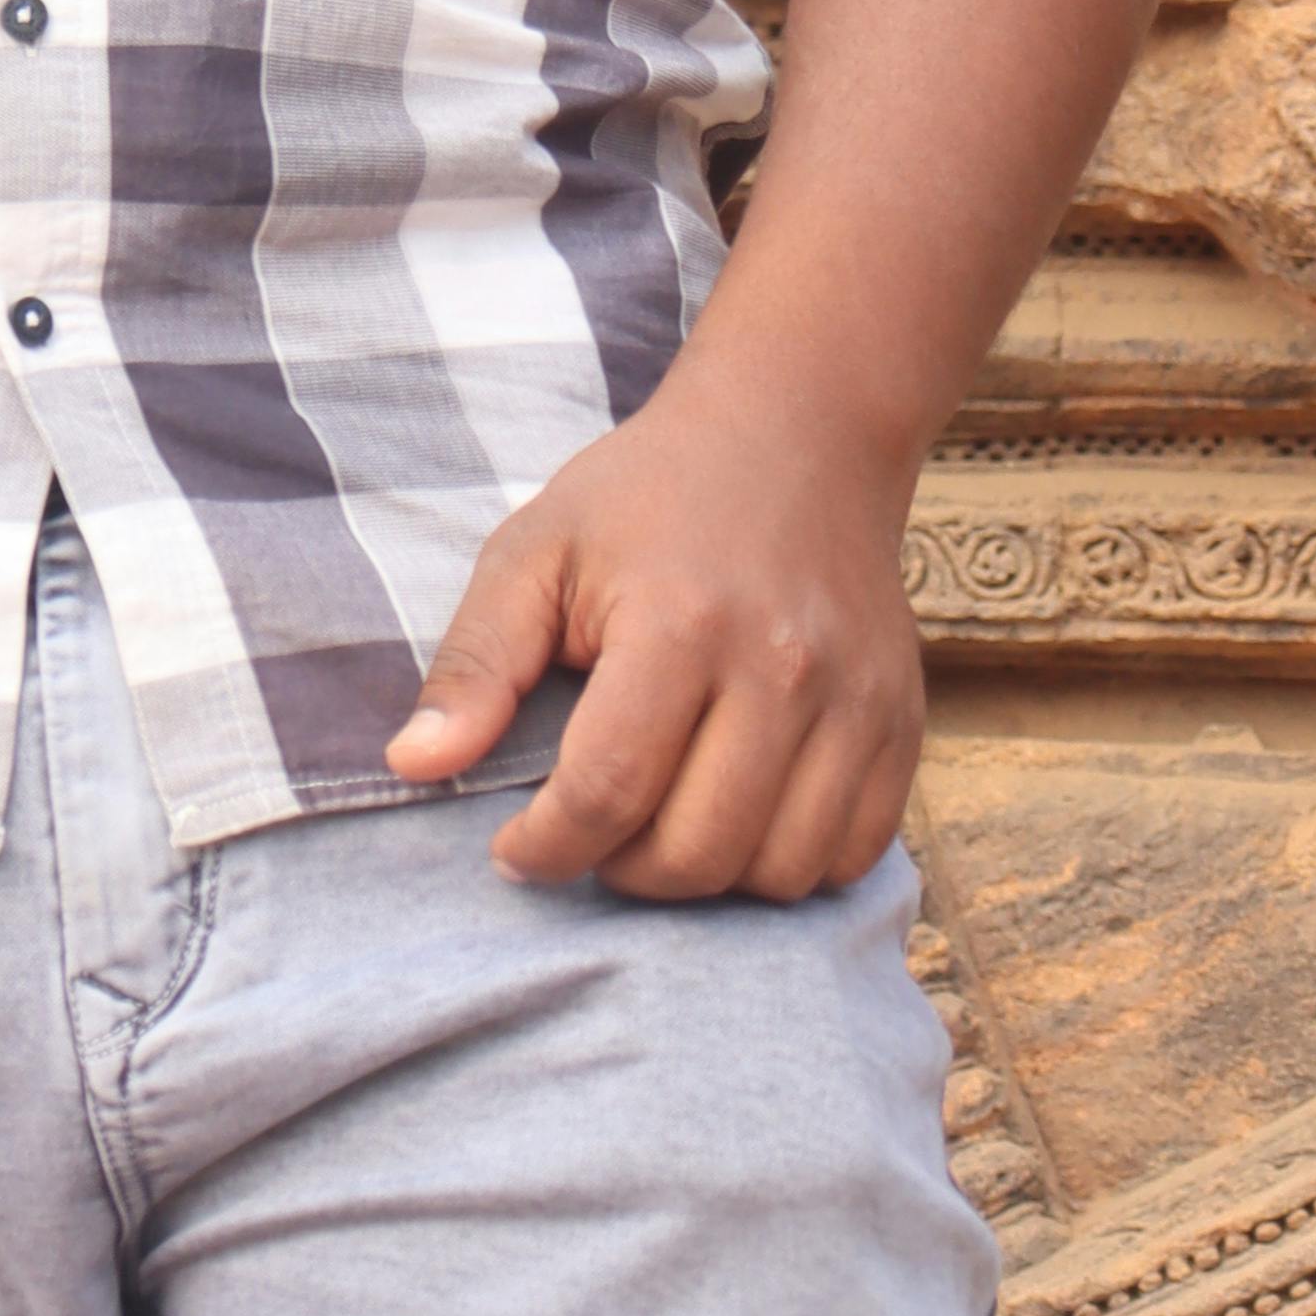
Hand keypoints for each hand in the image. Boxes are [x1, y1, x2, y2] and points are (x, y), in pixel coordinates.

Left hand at [383, 341, 924, 902]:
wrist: (797, 434)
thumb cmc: (647, 496)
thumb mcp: (536, 549)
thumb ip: (475, 661)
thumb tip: (413, 766)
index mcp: (679, 621)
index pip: (608, 790)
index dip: (546, 846)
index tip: (515, 849)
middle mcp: (783, 668)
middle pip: (697, 852)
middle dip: (621, 873)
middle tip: (591, 834)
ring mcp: (857, 701)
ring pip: (778, 873)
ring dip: (706, 881)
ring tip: (660, 828)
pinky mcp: (902, 723)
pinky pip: (852, 855)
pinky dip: (788, 867)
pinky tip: (737, 820)